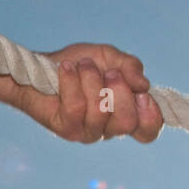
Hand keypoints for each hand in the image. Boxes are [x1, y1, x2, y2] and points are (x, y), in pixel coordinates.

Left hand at [0, 43, 163, 143]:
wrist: (36, 66)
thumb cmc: (75, 63)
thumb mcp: (108, 57)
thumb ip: (130, 66)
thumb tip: (144, 84)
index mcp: (123, 113)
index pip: (147, 131)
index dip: (151, 117)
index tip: (142, 94)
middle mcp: (107, 128)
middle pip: (127, 123)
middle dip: (119, 91)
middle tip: (107, 72)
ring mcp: (85, 131)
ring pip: (100, 114)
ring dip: (92, 81)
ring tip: (82, 66)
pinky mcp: (65, 128)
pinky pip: (75, 108)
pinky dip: (72, 82)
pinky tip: (66, 68)